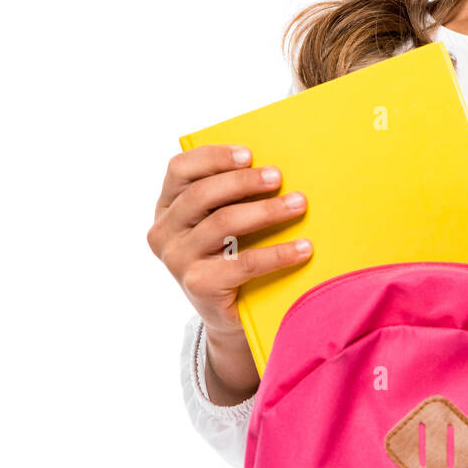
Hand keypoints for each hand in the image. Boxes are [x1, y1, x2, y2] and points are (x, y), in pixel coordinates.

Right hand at [146, 144, 311, 398]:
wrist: (229, 312)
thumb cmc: (232, 253)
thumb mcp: (225, 220)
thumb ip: (233, 195)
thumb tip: (277, 168)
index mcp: (167, 206)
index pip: (179, 168)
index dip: (213, 157)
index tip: (249, 154)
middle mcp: (165, 232)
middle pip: (202, 194)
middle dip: (244, 181)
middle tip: (278, 177)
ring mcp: (178, 260)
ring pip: (223, 223)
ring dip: (266, 211)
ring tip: (299, 204)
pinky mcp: (198, 285)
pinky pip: (243, 263)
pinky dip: (278, 253)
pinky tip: (303, 248)